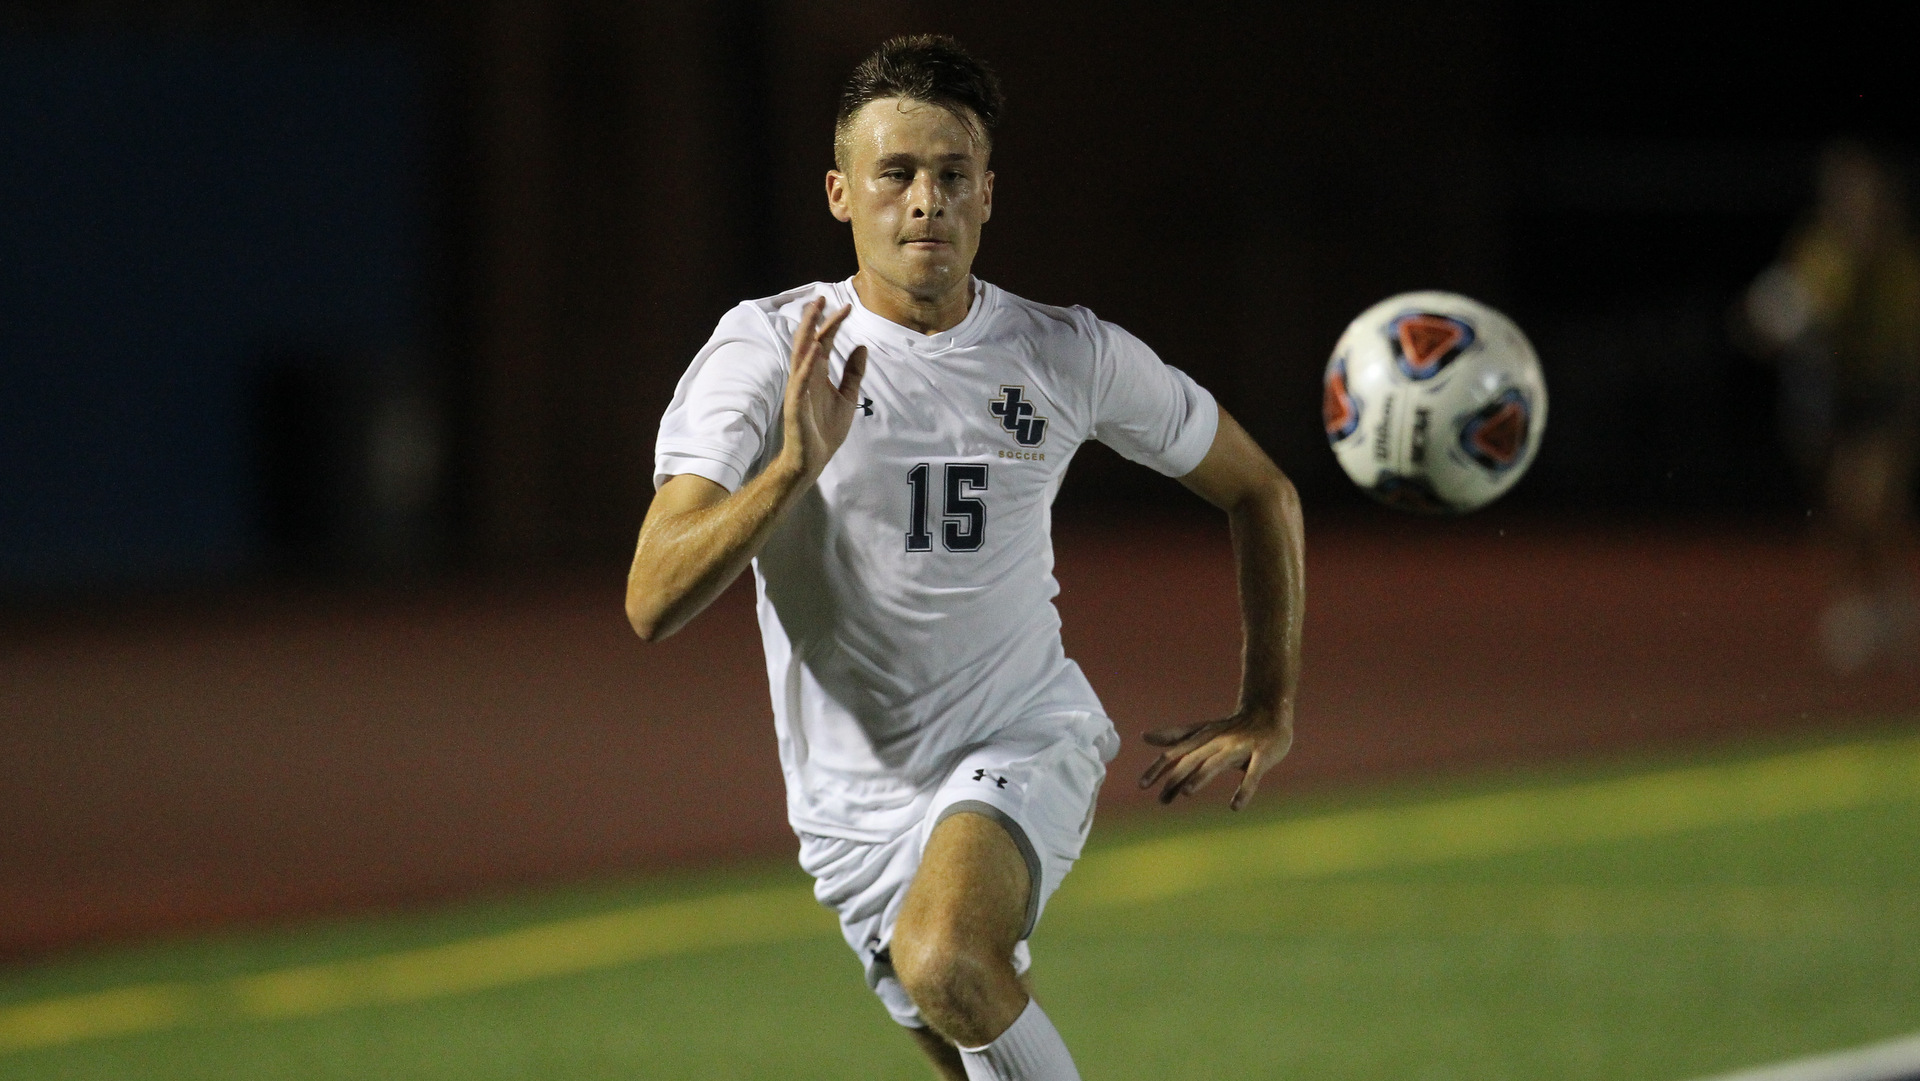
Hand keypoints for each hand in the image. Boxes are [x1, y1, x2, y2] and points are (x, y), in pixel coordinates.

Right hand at [780, 297, 868, 478]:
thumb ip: (853, 373)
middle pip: (809, 341)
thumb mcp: (848, 397)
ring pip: (800, 355)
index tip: (847, 306)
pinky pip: (800, 382)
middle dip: (814, 319)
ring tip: (813, 313)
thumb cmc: (826, 429)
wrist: (814, 458)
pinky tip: (813, 351)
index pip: (825, 341)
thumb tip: (862, 346)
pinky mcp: (795, 405)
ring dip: (806, 334)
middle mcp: (806, 376)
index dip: (834, 324)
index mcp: (818, 373)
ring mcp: (798, 389)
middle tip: (822, 297)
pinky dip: (805, 366)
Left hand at [1138, 705, 1292, 810]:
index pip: (1176, 753)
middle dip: (1175, 778)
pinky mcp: (1262, 754)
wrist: (1270, 711)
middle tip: (1160, 799)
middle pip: (1192, 759)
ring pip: (1217, 763)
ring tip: (1186, 792)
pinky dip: (1244, 789)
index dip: (1158, 768)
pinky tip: (1235, 806)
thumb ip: (1176, 737)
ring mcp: (1240, 747)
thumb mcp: (1203, 731)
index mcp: (1203, 737)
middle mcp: (1218, 741)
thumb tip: (1144, 736)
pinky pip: (1253, 774)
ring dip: (1201, 776)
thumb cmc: (1233, 727)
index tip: (1142, 785)